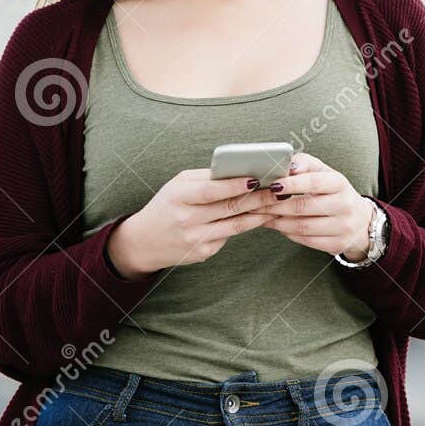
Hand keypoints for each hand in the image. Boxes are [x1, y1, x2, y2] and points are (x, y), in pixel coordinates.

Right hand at [106, 167, 279, 278]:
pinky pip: (229, 236)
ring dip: (260, 214)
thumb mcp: (177, 185)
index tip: (257, 178)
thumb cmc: (166, 205)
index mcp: (178, 197)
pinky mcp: (203, 253)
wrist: (144, 241)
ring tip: (277, 203)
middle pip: (230, 208)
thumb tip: (239, 172)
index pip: (211, 191)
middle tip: (280, 189)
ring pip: (236, 225)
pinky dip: (246, 225)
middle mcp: (187, 220)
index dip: (235, 185)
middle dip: (258, 198)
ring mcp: (196, 239)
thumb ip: (205, 178)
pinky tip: (260, 217)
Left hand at [262, 151, 375, 261]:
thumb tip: (288, 165)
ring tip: (262, 214)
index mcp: (340, 183)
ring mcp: (342, 227)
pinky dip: (287, 232)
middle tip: (257, 202)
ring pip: (302, 226)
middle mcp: (344, 205)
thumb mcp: (324, 172)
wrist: (359, 220)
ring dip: (277, 221)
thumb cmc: (333, 191)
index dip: (291, 184)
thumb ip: (304, 164)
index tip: (272, 184)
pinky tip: (276, 225)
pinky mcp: (336, 244)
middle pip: (303, 207)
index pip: (314, 182)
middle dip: (276, 205)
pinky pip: (305, 240)